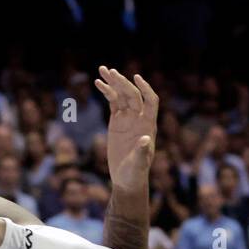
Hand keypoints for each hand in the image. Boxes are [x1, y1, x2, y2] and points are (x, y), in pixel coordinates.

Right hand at [94, 66, 156, 195]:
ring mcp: (128, 119)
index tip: (135, 78)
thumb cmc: (135, 173)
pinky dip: (107, 92)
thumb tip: (146, 139)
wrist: (127, 179)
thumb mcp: (139, 164)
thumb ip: (142, 152)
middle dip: (122, 82)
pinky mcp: (117, 122)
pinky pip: (113, 102)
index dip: (145, 88)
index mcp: (148, 125)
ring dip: (113, 82)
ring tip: (102, 70)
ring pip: (122, 95)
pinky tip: (98, 83)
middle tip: (109, 71)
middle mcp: (139, 118)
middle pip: (132, 94)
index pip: (150, 101)